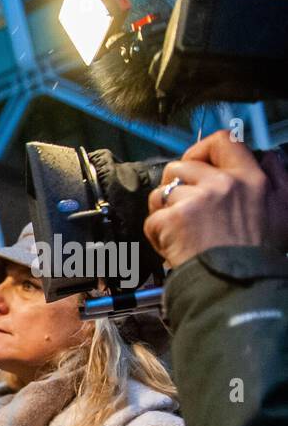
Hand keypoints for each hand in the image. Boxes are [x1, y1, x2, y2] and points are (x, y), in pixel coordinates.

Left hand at [144, 131, 287, 266]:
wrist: (238, 285)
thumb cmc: (257, 253)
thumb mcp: (282, 211)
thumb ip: (276, 179)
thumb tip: (267, 158)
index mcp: (251, 178)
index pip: (222, 141)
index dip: (201, 149)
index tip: (195, 164)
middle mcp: (223, 183)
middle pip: (180, 166)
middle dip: (174, 185)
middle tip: (182, 207)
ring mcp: (196, 200)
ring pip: (161, 193)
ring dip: (163, 211)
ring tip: (179, 232)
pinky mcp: (173, 219)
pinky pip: (152, 219)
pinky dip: (156, 235)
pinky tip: (173, 247)